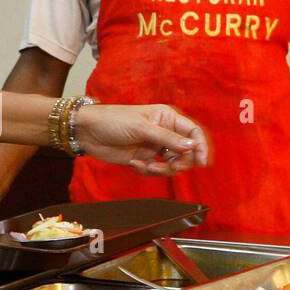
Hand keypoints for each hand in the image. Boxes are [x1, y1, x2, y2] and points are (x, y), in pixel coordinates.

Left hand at [78, 103, 208, 175]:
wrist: (87, 132)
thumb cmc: (113, 120)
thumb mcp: (142, 128)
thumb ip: (167, 138)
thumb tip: (192, 146)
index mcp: (167, 117)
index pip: (192, 132)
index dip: (200, 146)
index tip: (202, 162)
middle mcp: (163, 132)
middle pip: (186, 151)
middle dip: (181, 162)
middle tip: (173, 167)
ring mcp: (153, 147)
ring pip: (172, 164)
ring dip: (163, 170)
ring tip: (148, 168)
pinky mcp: (142, 159)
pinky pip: (155, 170)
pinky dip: (148, 171)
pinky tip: (134, 165)